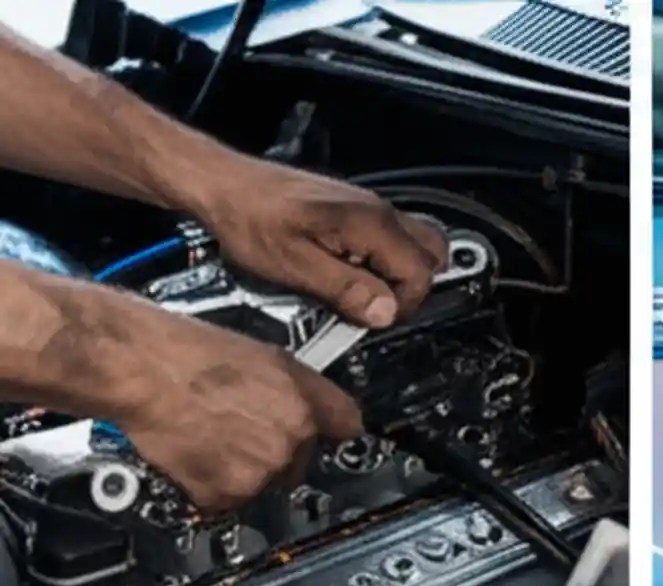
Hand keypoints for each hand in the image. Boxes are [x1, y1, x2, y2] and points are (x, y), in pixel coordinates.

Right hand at [108, 304, 363, 512]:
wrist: (143, 373)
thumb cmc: (195, 356)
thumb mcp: (271, 357)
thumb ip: (309, 390)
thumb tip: (331, 409)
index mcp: (306, 409)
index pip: (348, 428)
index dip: (330, 428)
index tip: (325, 432)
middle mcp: (289, 447)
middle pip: (301, 462)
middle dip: (280, 451)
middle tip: (243, 428)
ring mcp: (256, 476)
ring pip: (266, 483)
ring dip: (247, 470)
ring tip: (215, 438)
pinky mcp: (222, 497)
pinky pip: (230, 500)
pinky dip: (215, 486)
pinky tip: (199, 454)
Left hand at [191, 159, 446, 327]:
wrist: (224, 186)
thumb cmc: (250, 221)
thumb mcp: (294, 266)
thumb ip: (346, 289)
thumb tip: (386, 312)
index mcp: (370, 223)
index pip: (420, 273)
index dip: (402, 304)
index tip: (370, 318)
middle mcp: (378, 211)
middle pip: (434, 252)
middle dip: (413, 286)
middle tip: (375, 305)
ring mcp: (369, 207)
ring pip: (416, 244)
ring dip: (397, 273)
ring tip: (359, 289)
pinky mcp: (355, 210)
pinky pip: (390, 238)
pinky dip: (380, 261)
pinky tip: (345, 271)